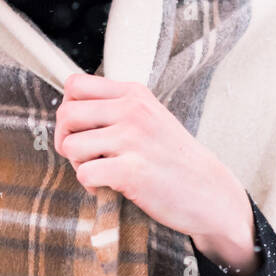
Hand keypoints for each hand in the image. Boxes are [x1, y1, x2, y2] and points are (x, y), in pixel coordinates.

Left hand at [55, 71, 256, 273]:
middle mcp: (132, 111)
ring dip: (77, 164)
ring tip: (98, 170)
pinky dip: (89, 184)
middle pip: (66, 114)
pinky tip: (106, 186)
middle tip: (83, 155)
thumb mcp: (149, 116)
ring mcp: (132, 139)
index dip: (68, 109)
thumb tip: (69, 110)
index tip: (81, 129)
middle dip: (66, 138)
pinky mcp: (131, 171)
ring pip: (70, 145)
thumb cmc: (174, 157)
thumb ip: (116, 108)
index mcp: (133, 94)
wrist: (209, 190)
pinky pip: (84, 173)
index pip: (75, 85)